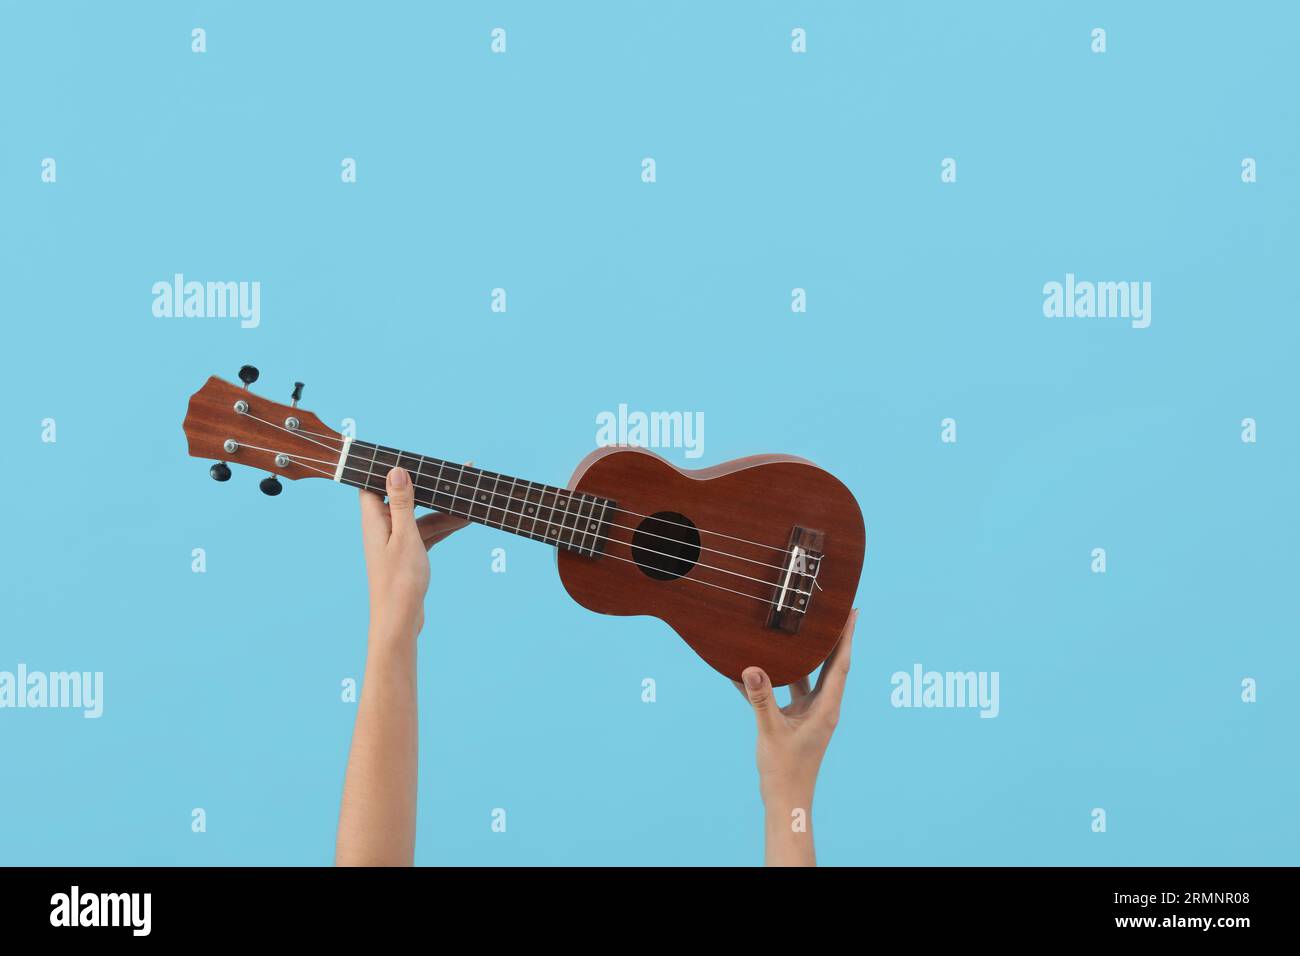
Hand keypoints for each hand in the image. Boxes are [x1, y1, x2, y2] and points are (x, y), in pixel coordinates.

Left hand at [359, 467, 468, 641]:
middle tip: (450, 474)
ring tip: (468, 498)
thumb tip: (396, 470)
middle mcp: (382, 528)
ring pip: (421, 516)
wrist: (400, 621)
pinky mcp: (408, 555)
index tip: (409, 457)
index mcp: (374, 520)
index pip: (375, 484)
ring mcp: (396, 542)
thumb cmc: (398, 582)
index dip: (389, 469)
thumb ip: (401, 503)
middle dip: (427, 486)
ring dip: (442, 509)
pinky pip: (428, 533)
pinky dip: (443, 527)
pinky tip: (463, 520)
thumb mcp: (405, 536)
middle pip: (404, 498)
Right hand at [734, 608, 855, 864]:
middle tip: (833, 611)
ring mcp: (811, 713)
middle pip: (832, 665)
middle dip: (833, 638)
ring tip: (803, 629)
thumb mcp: (770, 731)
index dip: (847, 637)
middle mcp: (823, 707)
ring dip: (808, 654)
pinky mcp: (797, 720)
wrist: (787, 800)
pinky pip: (791, 691)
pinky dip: (780, 677)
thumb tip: (750, 668)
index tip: (853, 612)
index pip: (841, 664)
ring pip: (811, 676)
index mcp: (827, 708)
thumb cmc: (784, 770)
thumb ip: (760, 698)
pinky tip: (759, 667)